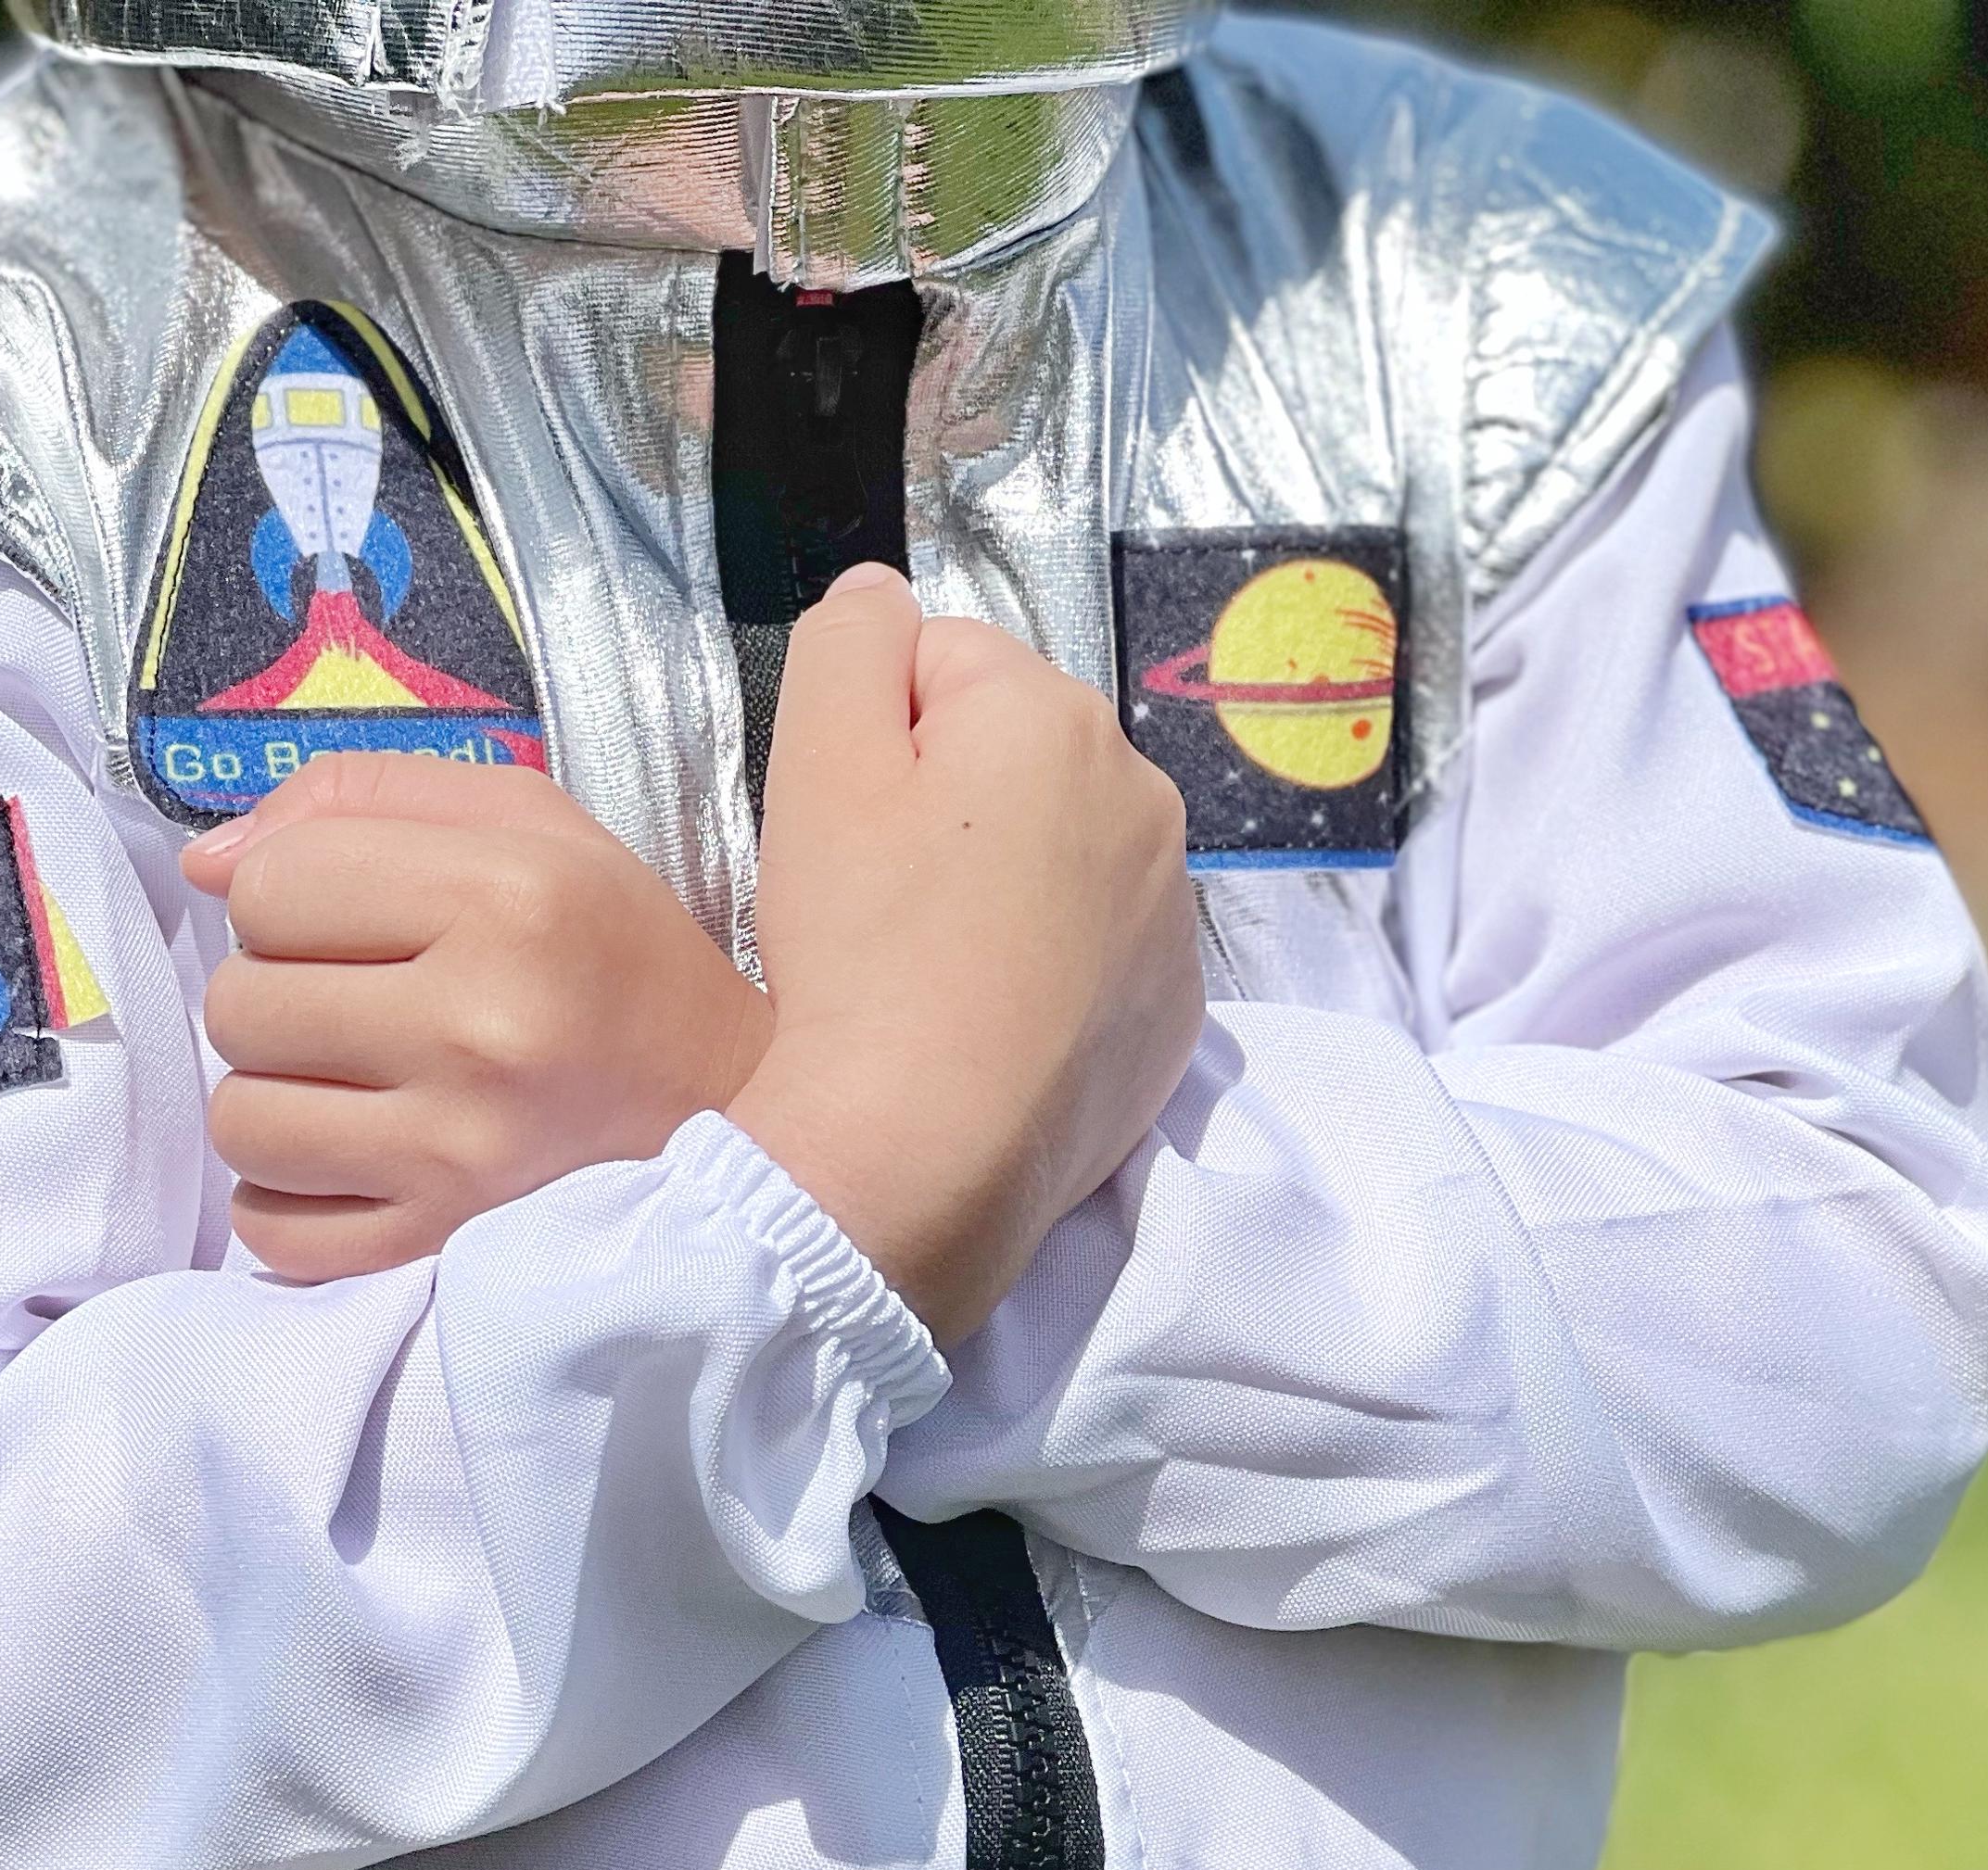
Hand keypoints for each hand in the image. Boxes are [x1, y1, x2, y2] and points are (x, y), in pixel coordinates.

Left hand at [186, 755, 773, 1280]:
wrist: (729, 1108)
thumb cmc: (614, 952)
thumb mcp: (528, 825)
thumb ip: (364, 798)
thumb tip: (208, 863)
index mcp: (506, 898)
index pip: (270, 889)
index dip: (290, 897)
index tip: (355, 921)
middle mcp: (481, 1027)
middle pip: (240, 1006)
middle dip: (277, 997)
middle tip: (355, 1004)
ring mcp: (460, 1153)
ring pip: (243, 1124)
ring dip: (272, 1101)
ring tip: (343, 1085)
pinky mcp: (444, 1243)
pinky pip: (276, 1232)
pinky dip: (286, 1200)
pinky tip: (345, 1161)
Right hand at [730, 567, 1203, 1343]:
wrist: (926, 1155)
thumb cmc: (864, 955)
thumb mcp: (815, 764)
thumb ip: (846, 642)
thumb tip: (881, 596)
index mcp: (1053, 715)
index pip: (939, 663)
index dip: (869, 739)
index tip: (844, 831)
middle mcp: (1142, 792)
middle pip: (1010, 758)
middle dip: (945, 807)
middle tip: (879, 906)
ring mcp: (1169, 908)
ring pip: (1058, 854)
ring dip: (1000, 886)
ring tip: (932, 973)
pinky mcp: (1172, 1008)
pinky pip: (1096, 951)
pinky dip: (1046, 972)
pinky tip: (986, 1024)